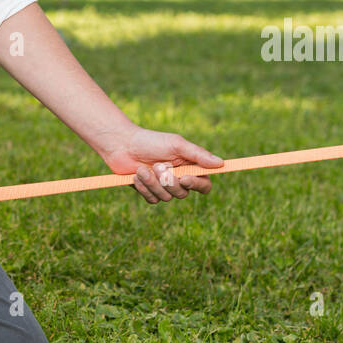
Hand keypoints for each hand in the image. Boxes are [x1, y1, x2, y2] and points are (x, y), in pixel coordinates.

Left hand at [95, 124, 223, 203]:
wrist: (122, 145)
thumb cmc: (151, 141)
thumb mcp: (176, 145)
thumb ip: (198, 155)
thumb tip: (221, 164)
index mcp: (190, 167)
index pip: (204, 185)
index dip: (197, 185)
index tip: (185, 178)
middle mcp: (179, 179)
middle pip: (183, 193)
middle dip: (168, 182)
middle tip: (156, 166)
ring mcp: (163, 187)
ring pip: (166, 198)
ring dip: (153, 183)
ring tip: (142, 169)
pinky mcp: (149, 192)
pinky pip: (152, 200)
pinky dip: (144, 188)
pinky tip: (136, 175)